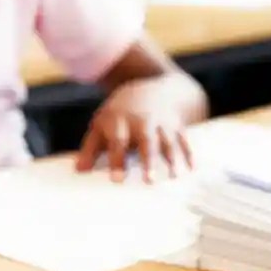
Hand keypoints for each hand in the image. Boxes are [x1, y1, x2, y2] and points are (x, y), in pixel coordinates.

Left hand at [75, 78, 194, 182]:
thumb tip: (79, 171)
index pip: (118, 142)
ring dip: (172, 159)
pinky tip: (192, 169)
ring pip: (168, 141)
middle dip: (149, 161)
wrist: (150, 89)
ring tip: (175, 177)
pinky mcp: (176, 125)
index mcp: (119, 121)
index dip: (117, 160)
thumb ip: (90, 148)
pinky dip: (189, 153)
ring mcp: (161, 122)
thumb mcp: (102, 125)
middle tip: (149, 181)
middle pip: (146, 141)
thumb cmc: (120, 114)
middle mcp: (142, 121)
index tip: (117, 180)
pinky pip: (184, 139)